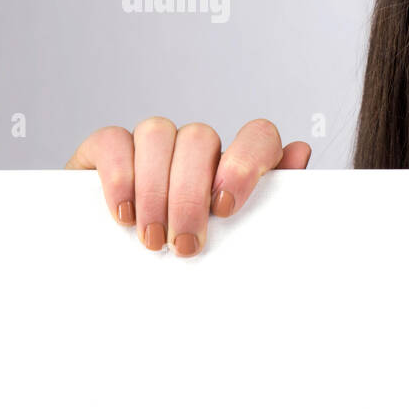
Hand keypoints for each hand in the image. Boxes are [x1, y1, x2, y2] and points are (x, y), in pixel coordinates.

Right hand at [65, 118, 311, 255]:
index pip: (257, 135)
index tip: (226, 208)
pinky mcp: (107, 148)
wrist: (126, 274)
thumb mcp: (237, 237)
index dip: (245, 163)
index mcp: (235, 162)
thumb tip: (300, 151)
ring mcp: (152, 143)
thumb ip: (271, 198)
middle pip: (201, 138)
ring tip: (152, 238)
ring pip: (159, 133)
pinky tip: (123, 213)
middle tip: (183, 244)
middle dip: (190, 195)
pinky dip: (120, 176)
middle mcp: (197, 146)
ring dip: (155, 190)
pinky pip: (114, 140)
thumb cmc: (193, 251)